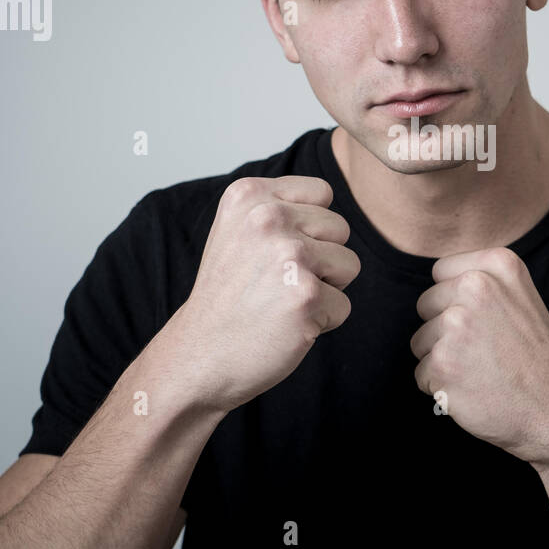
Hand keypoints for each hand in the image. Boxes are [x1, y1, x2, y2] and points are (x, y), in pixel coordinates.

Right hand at [169, 175, 359, 413]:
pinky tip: (285, 325)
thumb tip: (328, 201)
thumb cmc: (228, 296)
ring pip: (349, 265)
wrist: (200, 355)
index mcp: (249, 195)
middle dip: (320, 260)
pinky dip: (322, 322)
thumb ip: (278, 207)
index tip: (273, 253)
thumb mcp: (237, 231)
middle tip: (275, 283)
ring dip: (324, 290)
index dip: (309, 228)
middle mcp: (268, 217)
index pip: (322, 193)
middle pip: (340, 229)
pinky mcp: (306, 296)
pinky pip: (343, 306)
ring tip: (282, 301)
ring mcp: (288, 255)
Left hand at [411, 247, 548, 467]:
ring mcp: (456, 324)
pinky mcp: (442, 362)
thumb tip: (441, 281)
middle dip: (444, 329)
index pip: (442, 271)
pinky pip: (422, 373)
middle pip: (426, 305)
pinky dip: (441, 387)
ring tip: (479, 369)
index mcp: (497, 265)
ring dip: (442, 360)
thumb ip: (484, 280)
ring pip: (421, 340)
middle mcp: (475, 287)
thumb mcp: (522, 297)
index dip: (454, 298)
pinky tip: (472, 388)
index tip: (481, 319)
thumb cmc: (534, 356)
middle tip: (482, 349)